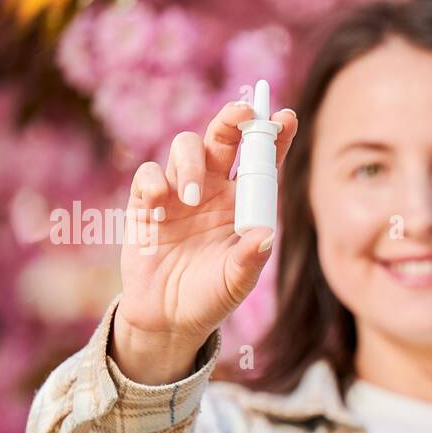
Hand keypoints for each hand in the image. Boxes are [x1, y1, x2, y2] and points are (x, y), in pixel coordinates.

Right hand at [110, 100, 298, 383]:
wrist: (168, 319)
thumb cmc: (211, 297)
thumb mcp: (236, 283)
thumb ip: (250, 260)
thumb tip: (266, 235)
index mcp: (242, 202)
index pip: (262, 162)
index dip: (274, 136)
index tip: (286, 117)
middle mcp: (213, 189)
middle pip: (223, 138)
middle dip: (232, 119)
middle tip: (241, 113)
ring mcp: (178, 192)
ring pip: (186, 147)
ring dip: (191, 162)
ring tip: (191, 195)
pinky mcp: (144, 204)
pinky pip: (148, 175)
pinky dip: (153, 182)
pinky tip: (158, 204)